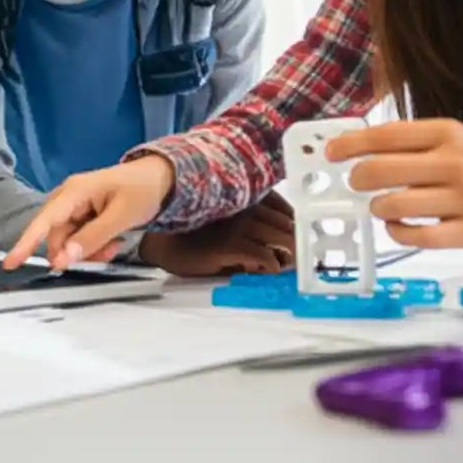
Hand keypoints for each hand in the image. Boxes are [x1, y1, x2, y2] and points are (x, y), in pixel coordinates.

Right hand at [5, 155, 176, 269]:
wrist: (159, 178)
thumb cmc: (141, 189)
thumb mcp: (121, 216)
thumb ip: (92, 237)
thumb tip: (65, 257)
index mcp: (74, 192)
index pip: (44, 221)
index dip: (26, 243)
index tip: (11, 262)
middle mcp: (68, 198)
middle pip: (56, 236)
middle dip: (75, 252)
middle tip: (105, 254)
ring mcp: (74, 207)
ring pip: (67, 241)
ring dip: (87, 250)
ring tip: (113, 245)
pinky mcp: (82, 214)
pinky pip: (77, 238)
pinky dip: (91, 245)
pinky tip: (110, 241)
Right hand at [137, 191, 295, 275]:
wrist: (161, 243)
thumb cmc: (192, 232)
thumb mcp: (226, 219)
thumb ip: (252, 225)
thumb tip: (283, 245)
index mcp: (243, 192)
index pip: (285, 208)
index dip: (296, 225)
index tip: (301, 238)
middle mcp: (243, 203)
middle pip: (289, 223)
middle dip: (298, 242)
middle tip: (300, 257)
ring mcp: (238, 223)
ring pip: (284, 238)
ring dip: (290, 255)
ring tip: (286, 265)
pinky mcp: (230, 244)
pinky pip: (266, 257)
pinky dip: (273, 266)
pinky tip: (268, 270)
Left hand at [328, 119, 462, 253]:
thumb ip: (419, 144)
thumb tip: (364, 150)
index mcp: (449, 135)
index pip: (385, 135)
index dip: (350, 144)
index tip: (331, 152)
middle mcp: (454, 164)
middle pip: (378, 170)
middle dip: (357, 180)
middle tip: (358, 184)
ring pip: (390, 205)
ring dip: (379, 209)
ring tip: (386, 207)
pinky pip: (414, 236)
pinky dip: (398, 233)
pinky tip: (401, 227)